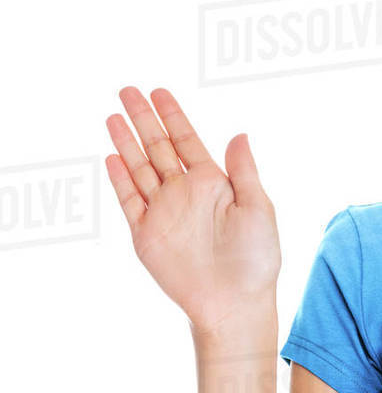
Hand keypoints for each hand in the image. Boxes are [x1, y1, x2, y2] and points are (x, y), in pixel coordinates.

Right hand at [104, 87, 281, 335]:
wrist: (234, 302)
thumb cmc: (256, 258)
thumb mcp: (258, 208)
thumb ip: (243, 171)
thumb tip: (239, 134)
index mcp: (214, 183)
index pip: (187, 141)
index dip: (173, 116)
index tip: (159, 91)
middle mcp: (185, 193)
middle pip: (158, 148)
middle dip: (143, 119)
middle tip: (127, 90)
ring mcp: (164, 212)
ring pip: (140, 169)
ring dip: (127, 143)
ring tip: (113, 116)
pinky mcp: (146, 235)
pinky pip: (129, 202)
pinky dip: (120, 180)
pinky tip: (113, 157)